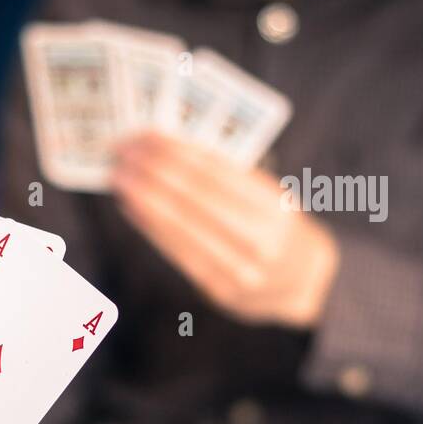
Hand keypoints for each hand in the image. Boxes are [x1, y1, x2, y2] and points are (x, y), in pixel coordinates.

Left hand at [112, 133, 338, 327]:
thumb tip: (167, 151)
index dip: (176, 152)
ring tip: (119, 176)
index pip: (216, 172)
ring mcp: (239, 268)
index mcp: (275, 206)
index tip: (145, 135)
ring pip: (180, 225)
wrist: (303, 282)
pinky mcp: (217, 288)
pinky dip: (149, 226)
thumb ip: (228, 177)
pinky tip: (131, 207)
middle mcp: (260, 238)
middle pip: (194, 197)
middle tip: (122, 150)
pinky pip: (176, 252)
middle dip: (153, 170)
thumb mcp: (269, 196)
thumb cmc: (276, 226)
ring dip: (143, 197)